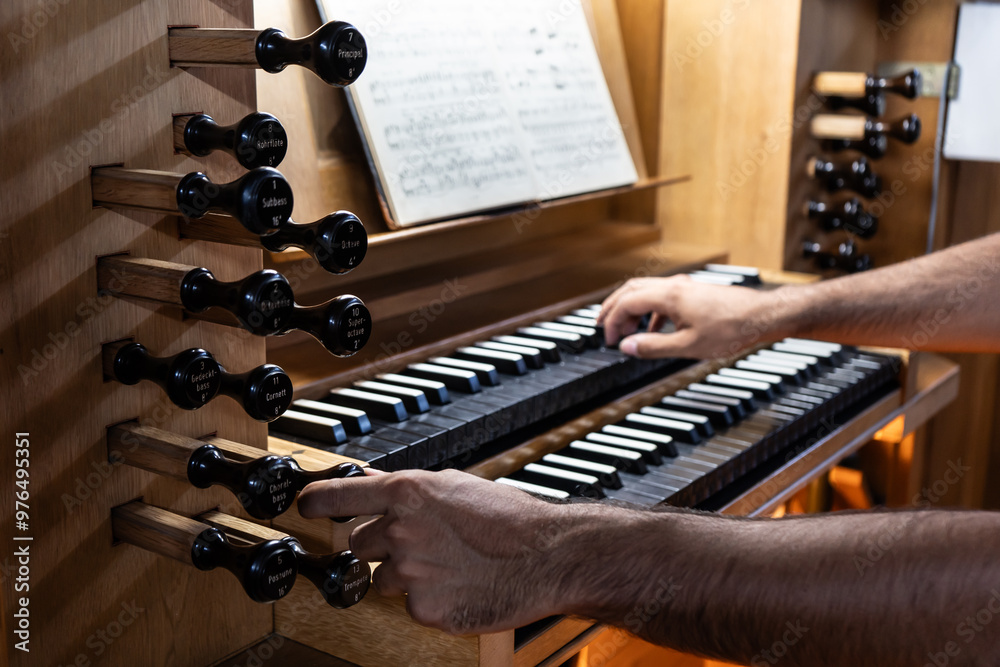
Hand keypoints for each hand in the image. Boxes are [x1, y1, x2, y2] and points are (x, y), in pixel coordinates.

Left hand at [297, 469, 580, 633]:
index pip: (338, 496)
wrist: (545, 556)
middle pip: (357, 543)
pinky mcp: (423, 609)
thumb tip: (377, 485)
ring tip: (446, 565)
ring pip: (382, 578)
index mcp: (407, 492)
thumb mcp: (456, 486)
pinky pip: (410, 605)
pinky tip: (457, 585)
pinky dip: (428, 599)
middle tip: (415, 544)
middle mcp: (400, 530)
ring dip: (404, 574)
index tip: (303, 505)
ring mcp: (409, 573)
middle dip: (378, 545)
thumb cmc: (509, 519)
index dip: (315, 502)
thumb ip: (412, 490)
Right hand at [597, 275, 781, 358]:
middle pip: (631, 290)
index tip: (609, 340)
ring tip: (625, 330)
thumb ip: (653, 347)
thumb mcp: (688, 346)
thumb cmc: (732, 328)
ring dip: (631, 309)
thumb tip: (628, 346)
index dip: (613, 322)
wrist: (762, 316)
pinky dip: (648, 311)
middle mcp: (674, 286)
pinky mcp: (693, 293)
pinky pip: (660, 297)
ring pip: (645, 291)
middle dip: (613, 308)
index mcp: (668, 296)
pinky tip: (653, 329)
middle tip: (602, 326)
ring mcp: (684, 288)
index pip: (626, 303)